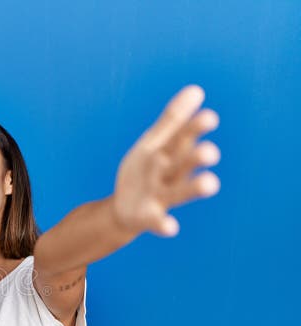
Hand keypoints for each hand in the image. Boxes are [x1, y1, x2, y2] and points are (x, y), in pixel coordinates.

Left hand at [112, 85, 219, 236]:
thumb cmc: (144, 172)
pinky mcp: (148, 218)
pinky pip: (158, 222)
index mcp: (171, 154)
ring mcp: (160, 197)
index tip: (209, 117)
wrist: (123, 209)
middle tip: (210, 151)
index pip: (184, 138)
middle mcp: (170, 175)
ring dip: (195, 188)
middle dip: (196, 157)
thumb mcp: (154, 144)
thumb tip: (196, 89)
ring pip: (178, 192)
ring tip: (211, 183)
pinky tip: (171, 227)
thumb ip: (173, 120)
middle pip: (184, 164)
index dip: (195, 128)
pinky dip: (165, 224)